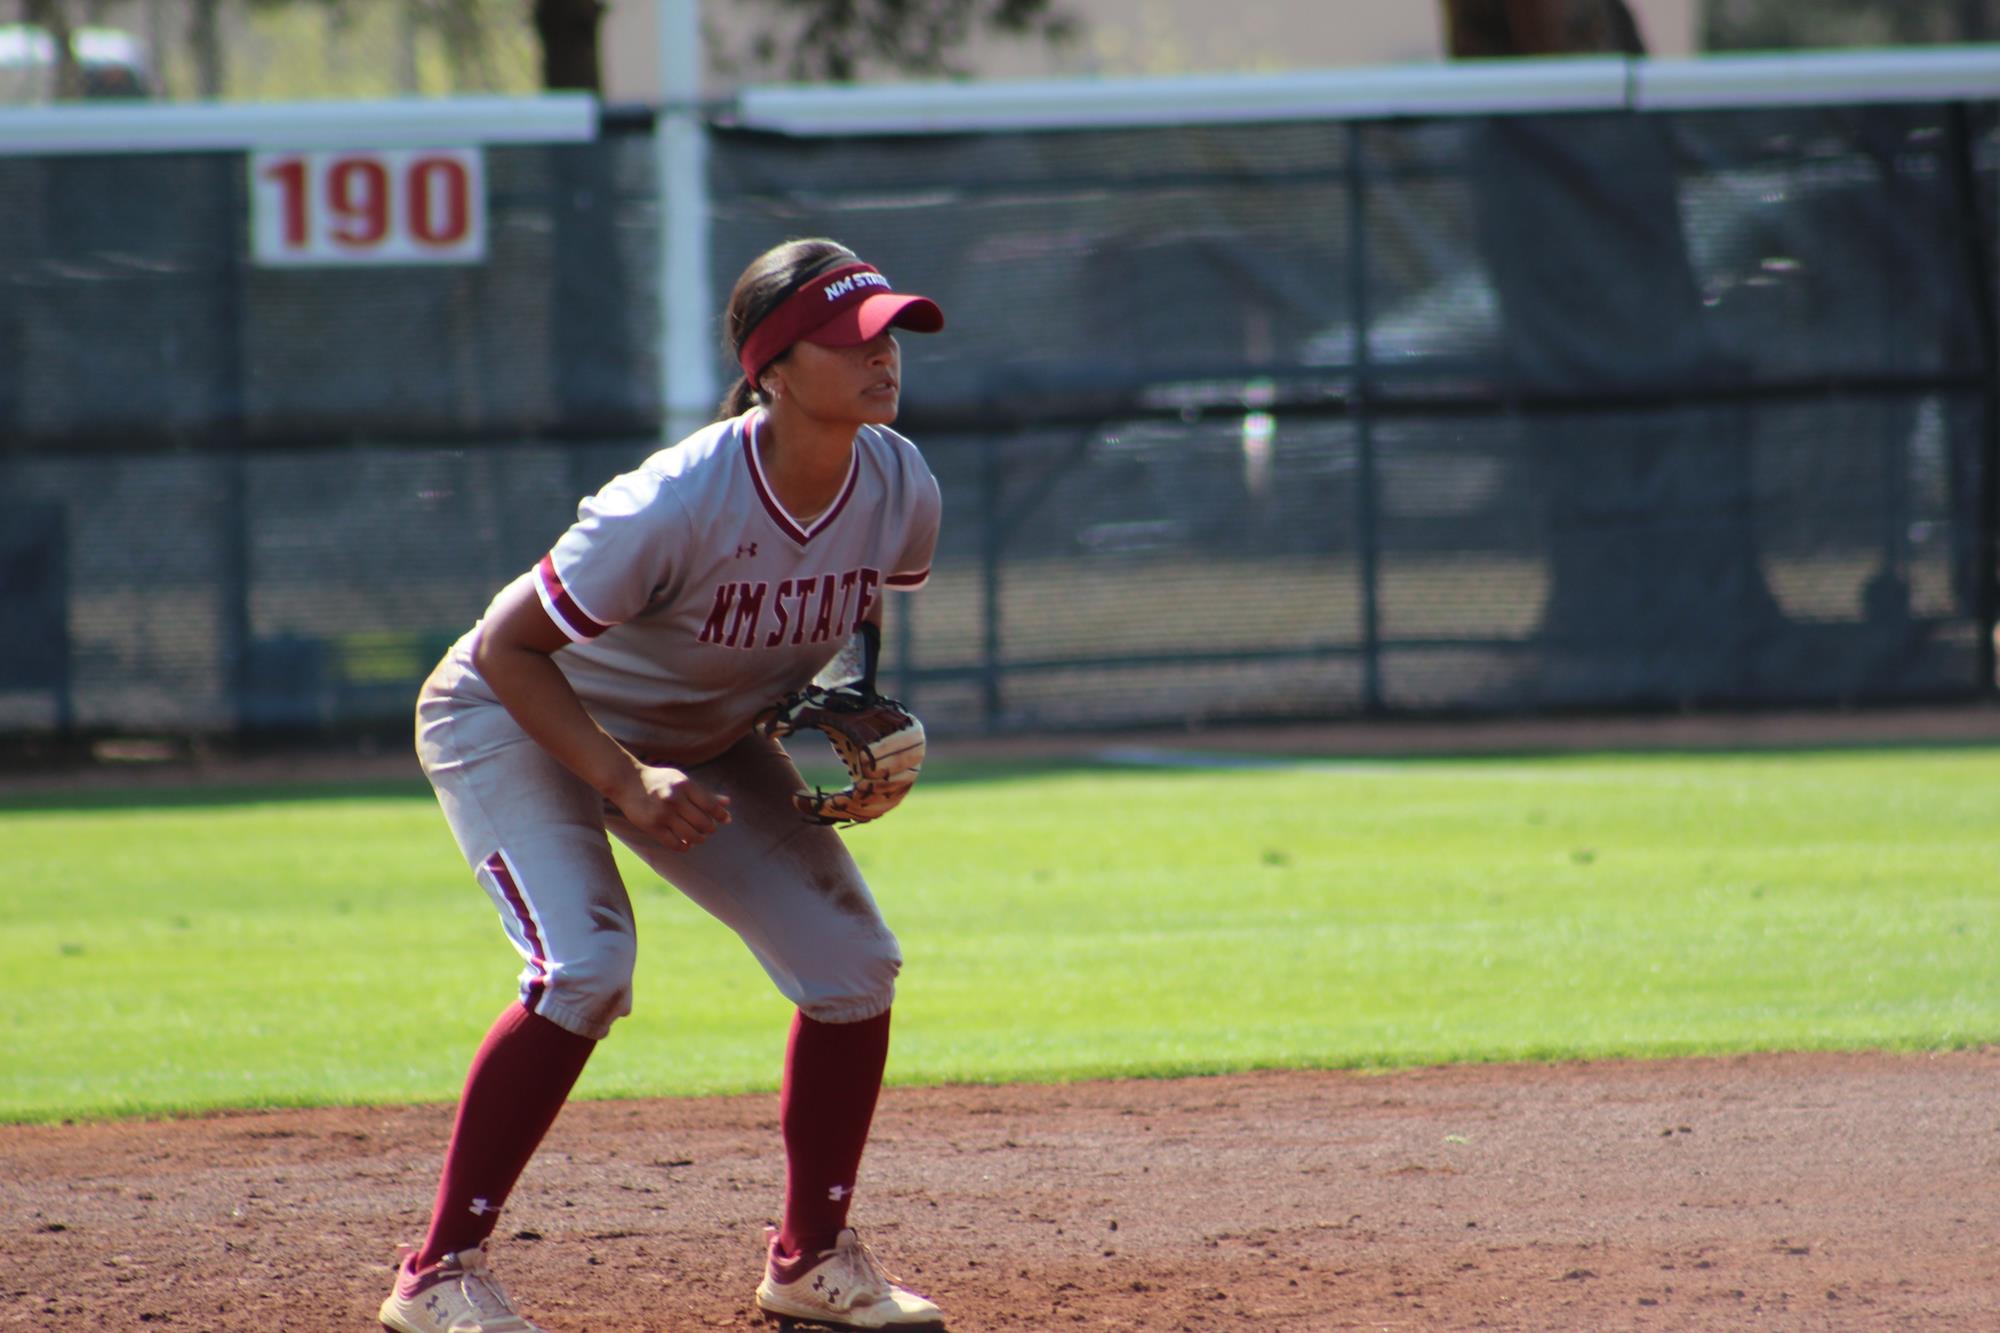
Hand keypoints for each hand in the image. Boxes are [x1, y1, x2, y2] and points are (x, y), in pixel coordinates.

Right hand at [608, 763, 731, 850]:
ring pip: (691, 836)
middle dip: (709, 829)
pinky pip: (675, 844)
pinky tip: (686, 843)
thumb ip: (705, 793)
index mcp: (685, 785)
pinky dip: (684, 846)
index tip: (725, 820)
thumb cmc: (660, 780)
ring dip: (699, 839)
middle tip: (708, 829)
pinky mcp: (652, 827)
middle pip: (703, 823)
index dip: (721, 816)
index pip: (711, 806)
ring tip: (698, 837)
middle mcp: (674, 799)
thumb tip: (727, 804)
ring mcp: (662, 814)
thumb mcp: (682, 781)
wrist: (627, 781)